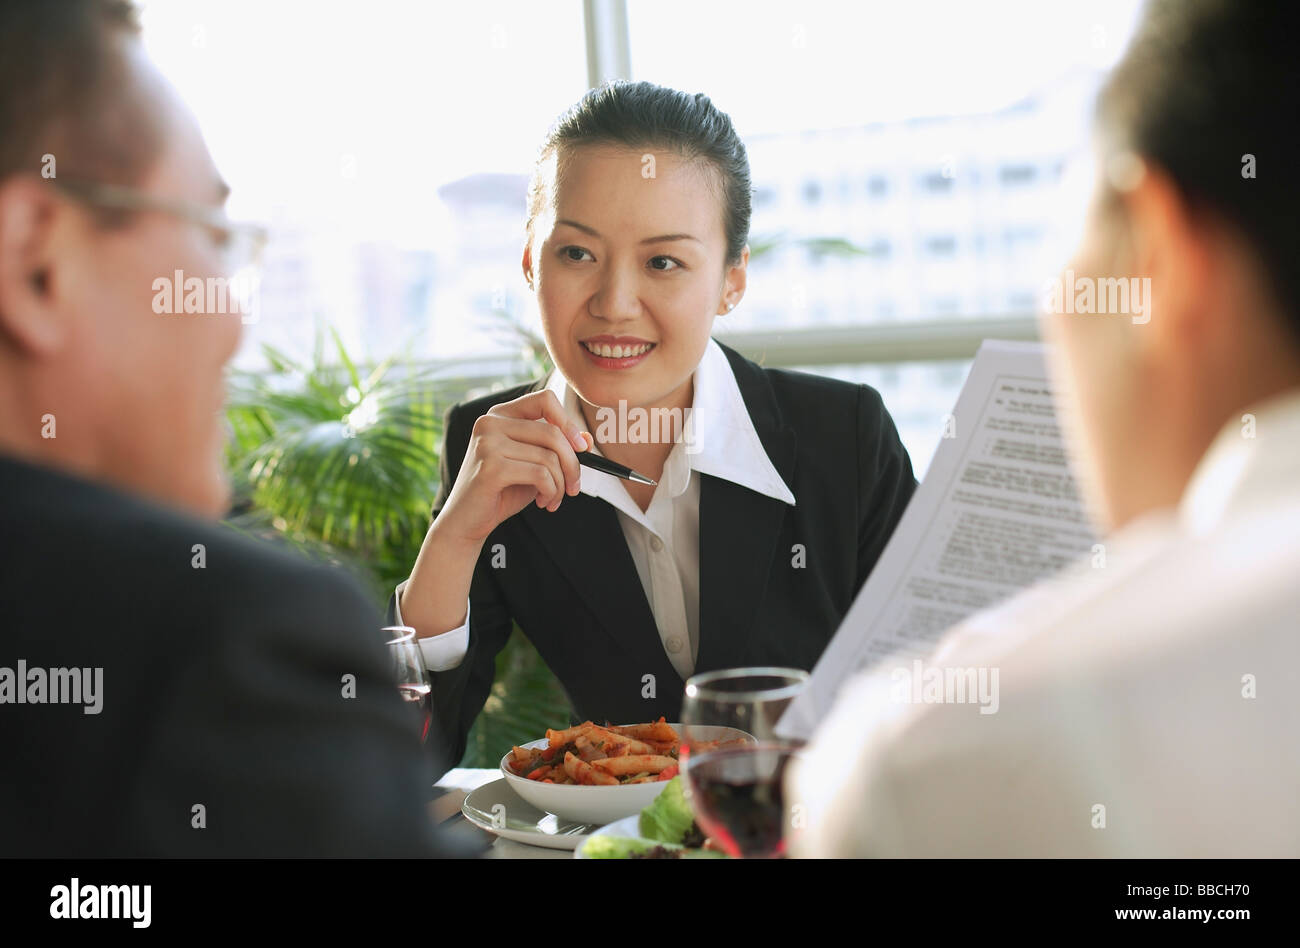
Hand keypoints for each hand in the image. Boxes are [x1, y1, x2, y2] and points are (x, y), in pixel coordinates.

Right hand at [437, 390, 589, 543]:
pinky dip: (551, 492)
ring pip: (549, 457)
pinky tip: (544, 502)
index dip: (568, 421)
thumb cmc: (500, 492)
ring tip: (554, 499)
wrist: (466, 521)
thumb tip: (586, 439)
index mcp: (500, 415)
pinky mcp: (491, 467)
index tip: (580, 447)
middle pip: (552, 433)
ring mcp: (488, 443)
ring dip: (561, 484)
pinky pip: (540, 475)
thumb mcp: (533, 465)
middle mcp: (490, 423)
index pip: (544, 399)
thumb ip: (556, 449)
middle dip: (572, 465)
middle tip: (573, 487)